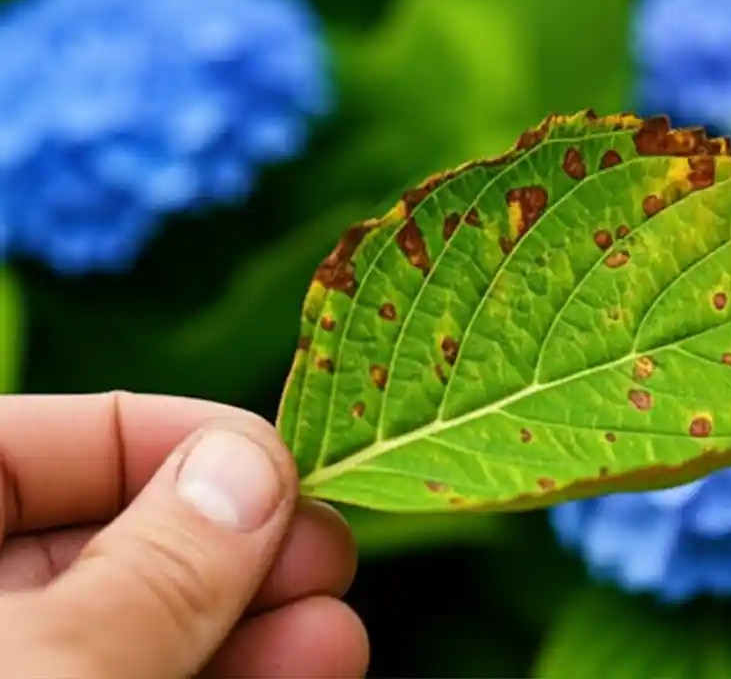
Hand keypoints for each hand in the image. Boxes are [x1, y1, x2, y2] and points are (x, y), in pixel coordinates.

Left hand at [0, 392, 367, 676]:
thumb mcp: (47, 669)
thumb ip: (152, 571)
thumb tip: (248, 465)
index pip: (29, 442)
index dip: (164, 438)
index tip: (279, 467)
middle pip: (96, 540)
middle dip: (232, 543)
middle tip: (326, 553)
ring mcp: (10, 674)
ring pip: (131, 625)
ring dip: (252, 615)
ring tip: (335, 630)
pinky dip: (227, 675)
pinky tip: (304, 666)